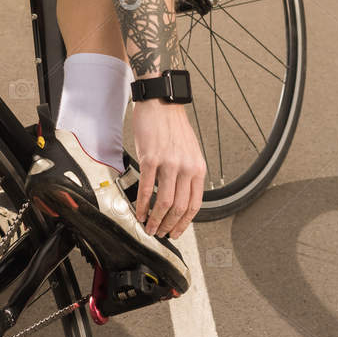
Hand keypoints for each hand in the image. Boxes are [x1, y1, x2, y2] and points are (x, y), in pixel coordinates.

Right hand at [130, 99, 205, 238]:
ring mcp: (169, 164)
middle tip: (160, 233)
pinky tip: (139, 212)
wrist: (161, 102)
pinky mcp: (151, 159)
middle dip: (169, 226)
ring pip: (164, 203)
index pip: (194, 204)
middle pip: (179, 207)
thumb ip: (187, 173)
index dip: (184, 223)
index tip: (176, 232)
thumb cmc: (173, 124)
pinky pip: (147, 189)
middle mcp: (186, 167)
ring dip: (155, 220)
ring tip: (149, 227)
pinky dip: (142, 205)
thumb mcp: (190, 151)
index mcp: (198, 167)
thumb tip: (180, 196)